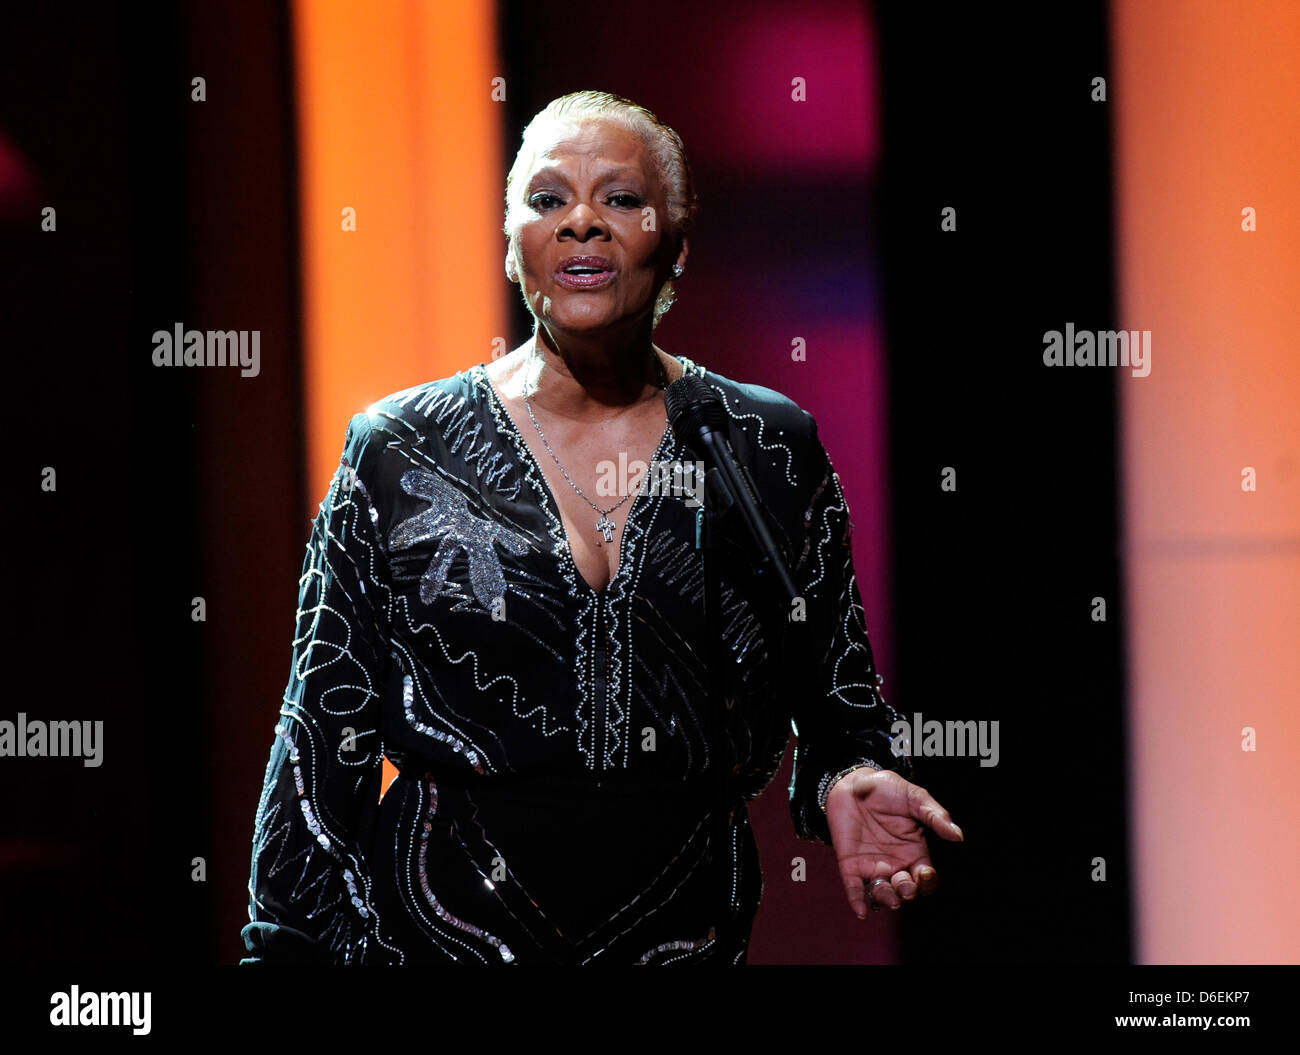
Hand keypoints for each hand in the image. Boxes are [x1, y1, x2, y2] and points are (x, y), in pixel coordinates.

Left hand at [825, 768, 962, 917]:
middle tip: (905, 885)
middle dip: (908, 893)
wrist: (853, 782)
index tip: (925, 872)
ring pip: (882, 894)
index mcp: (914, 852)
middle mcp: (895, 864)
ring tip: (890, 895)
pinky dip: (857, 901)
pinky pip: (854, 889)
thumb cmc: (887, 789)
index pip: (926, 878)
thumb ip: (935, 815)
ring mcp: (872, 866)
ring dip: (887, 899)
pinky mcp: (849, 865)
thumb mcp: (914, 798)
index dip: (927, 881)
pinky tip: (862, 911)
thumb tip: (958, 834)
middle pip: (906, 891)